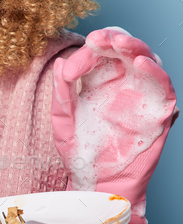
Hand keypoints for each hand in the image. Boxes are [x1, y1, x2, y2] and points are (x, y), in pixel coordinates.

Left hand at [51, 28, 176, 223]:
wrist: (98, 186)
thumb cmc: (81, 154)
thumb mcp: (63, 121)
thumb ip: (61, 93)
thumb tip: (60, 62)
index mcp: (99, 81)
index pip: (99, 53)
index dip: (89, 51)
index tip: (75, 63)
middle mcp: (122, 84)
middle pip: (124, 50)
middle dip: (114, 39)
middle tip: (100, 38)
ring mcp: (142, 95)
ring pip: (146, 60)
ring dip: (134, 48)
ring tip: (120, 43)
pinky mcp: (158, 111)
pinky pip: (162, 85)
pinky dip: (155, 72)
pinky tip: (140, 63)